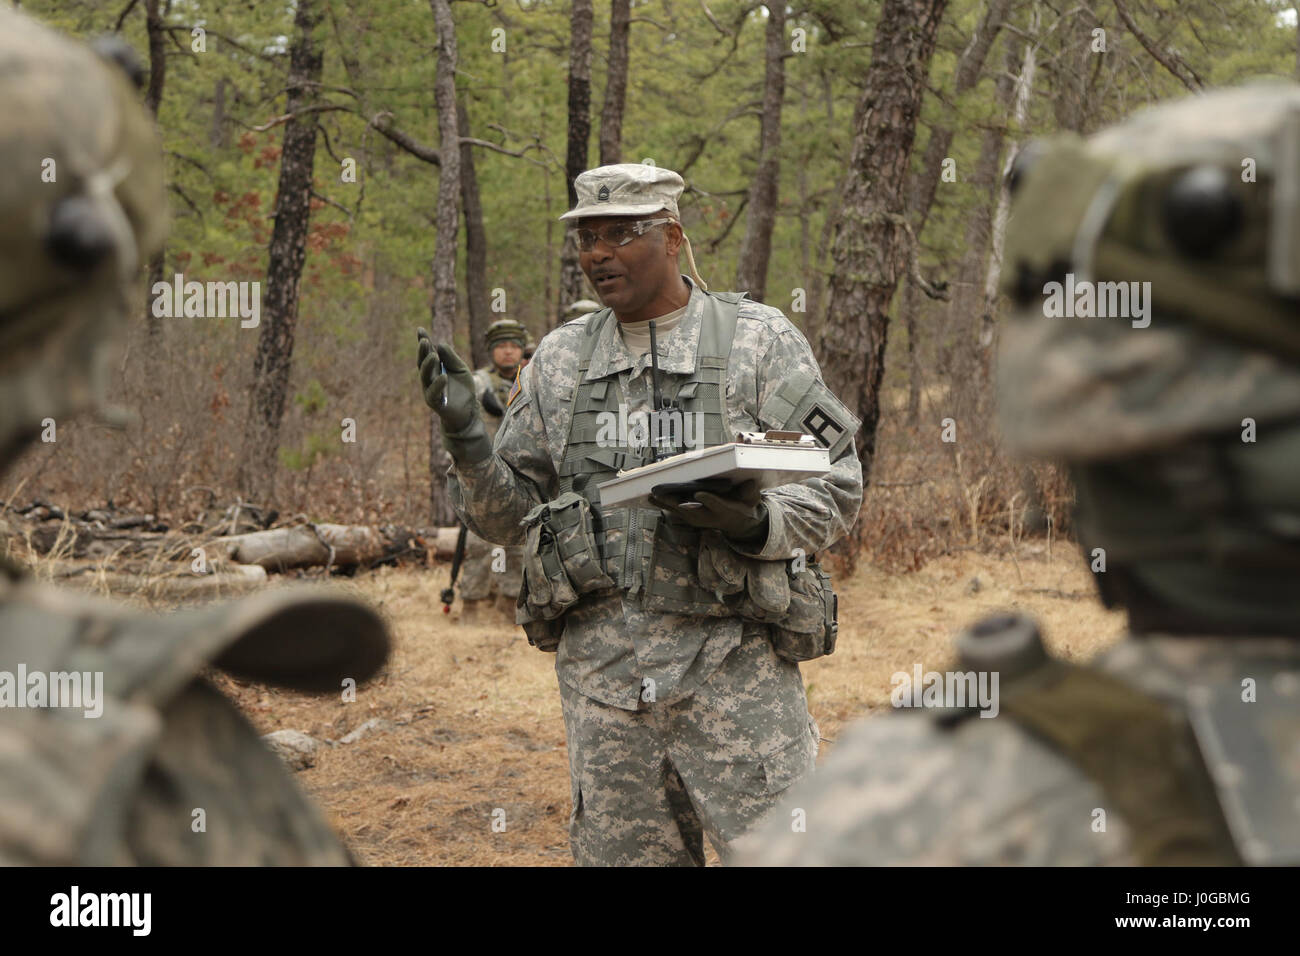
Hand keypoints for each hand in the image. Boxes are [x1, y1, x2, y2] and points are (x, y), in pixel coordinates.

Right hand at [416, 330, 478, 432]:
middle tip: (424, 341)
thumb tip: (440, 344)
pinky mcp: (434, 402)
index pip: (427, 352)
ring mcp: (430, 389)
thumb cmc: (462, 389)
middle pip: (423, 362)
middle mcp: (429, 377)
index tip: (420, 329)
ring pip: (425, 376)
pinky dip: (438, 385)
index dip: (423, 341)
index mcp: (435, 367)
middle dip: (422, 352)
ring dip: (428, 365)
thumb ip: (451, 358)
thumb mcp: (460, 369)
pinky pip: (434, 393)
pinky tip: (443, 377)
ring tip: (433, 356)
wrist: (468, 411)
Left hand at [649, 478, 768, 543]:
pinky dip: (662, 504)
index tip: (700, 492)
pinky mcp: (688, 517)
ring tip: (651, 494)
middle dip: (675, 501)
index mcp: (725, 510)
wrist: (736, 522)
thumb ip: (750, 491)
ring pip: (678, 510)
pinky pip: (673, 511)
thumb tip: (750, 482)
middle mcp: (708, 516)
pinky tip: (650, 497)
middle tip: (662, 493)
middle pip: (690, 509)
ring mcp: (697, 518)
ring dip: (664, 503)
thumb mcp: (752, 498)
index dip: (709, 499)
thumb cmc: (744, 505)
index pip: (717, 504)